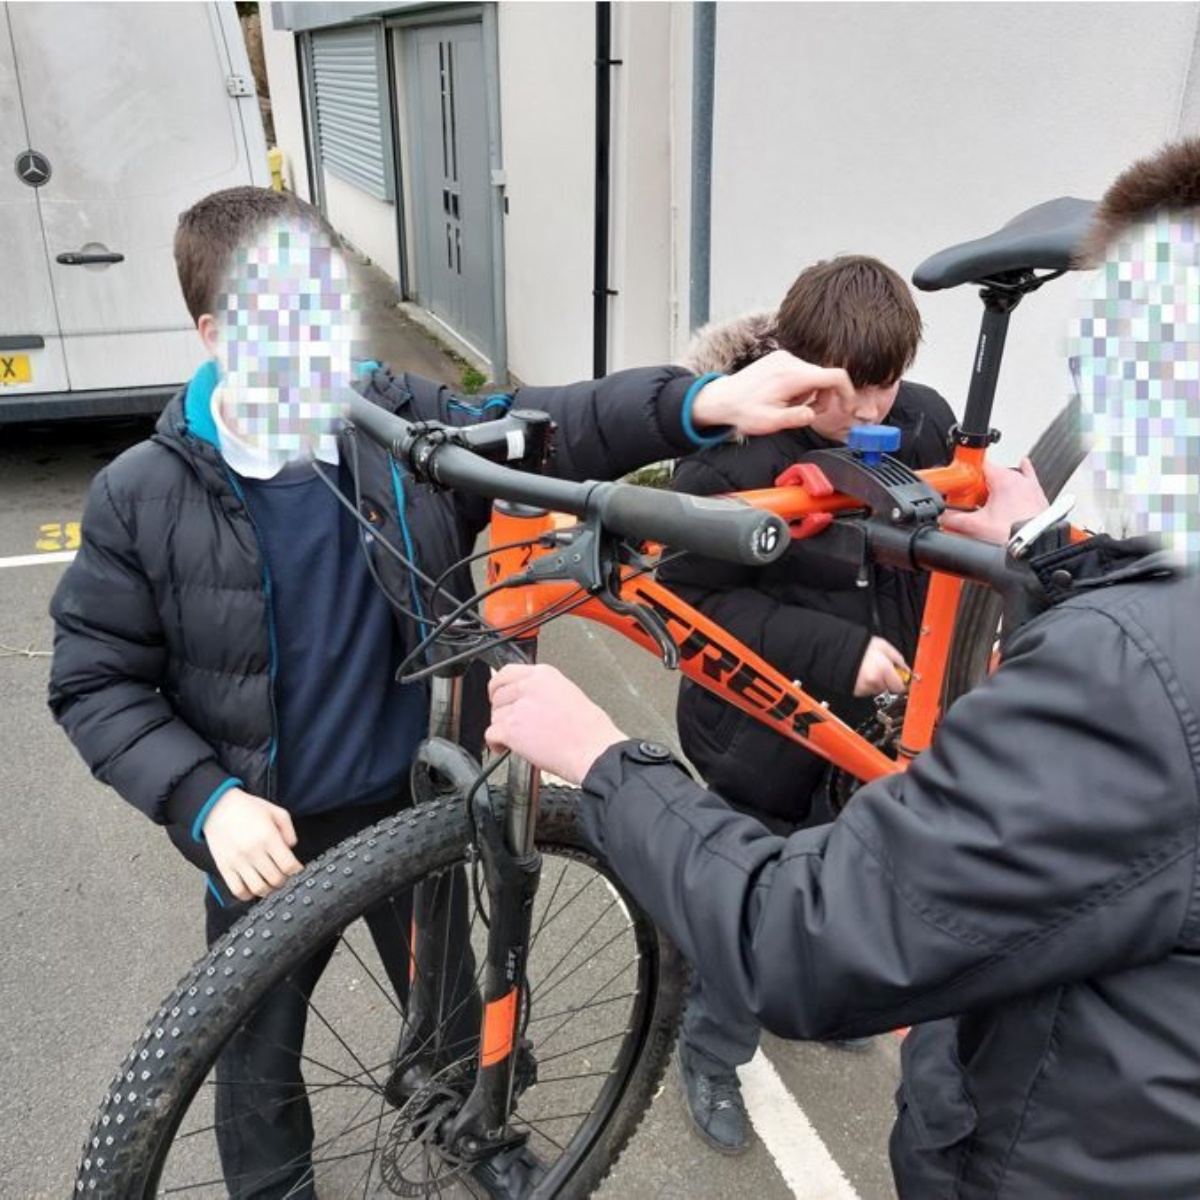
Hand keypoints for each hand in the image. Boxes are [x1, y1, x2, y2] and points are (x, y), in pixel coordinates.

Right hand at [202, 787, 303, 900]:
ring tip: (270, 882)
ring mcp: (238, 862)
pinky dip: (249, 894)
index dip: (296, 870)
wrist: (217, 807)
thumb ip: (289, 830)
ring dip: (269, 889)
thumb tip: (291, 848)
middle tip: (284, 875)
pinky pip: (238, 891)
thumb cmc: (247, 808)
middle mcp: (253, 851)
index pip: (288, 865)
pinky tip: (253, 886)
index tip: (297, 869)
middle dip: (284, 880)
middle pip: (276, 879)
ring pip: (259, 889)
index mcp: (268, 836)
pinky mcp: (225, 868)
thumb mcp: (275, 811)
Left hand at [486, 664, 627, 785]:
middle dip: (502, 710)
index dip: (498, 686)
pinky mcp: (511, 730)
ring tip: (516, 738)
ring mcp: (518, 708)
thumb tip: (527, 698)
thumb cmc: (590, 730)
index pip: (507, 672)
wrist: (593, 751)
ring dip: (501, 728)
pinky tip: (504, 747)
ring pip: (494, 716)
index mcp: (543, 675)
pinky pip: (490, 735)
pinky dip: (495, 744)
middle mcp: (528, 687)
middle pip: (498, 695)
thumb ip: (543, 691)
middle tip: (510, 721)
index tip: (497, 694)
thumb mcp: (568, 693)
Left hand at [690, 350, 853, 437]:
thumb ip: (797, 418)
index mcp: (793, 376)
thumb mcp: (771, 422)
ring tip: (789, 406)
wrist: (721, 398)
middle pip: (825, 376)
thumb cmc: (744, 411)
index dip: (848, 392)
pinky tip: (783, 397)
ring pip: (813, 375)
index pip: (835, 376)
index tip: (849, 406)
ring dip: (810, 393)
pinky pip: (801, 371)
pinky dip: (800, 385)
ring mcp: (784, 357)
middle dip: (824, 398)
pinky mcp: (779, 358)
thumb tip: (813, 415)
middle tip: (808, 414)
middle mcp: (790, 361)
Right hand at [854, 636, 909, 696]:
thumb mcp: (883, 645)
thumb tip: (906, 669)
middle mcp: (875, 681)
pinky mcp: (856, 692)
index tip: (900, 679)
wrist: (837, 651)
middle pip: (889, 689)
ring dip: (877, 683)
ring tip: (869, 670)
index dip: (901, 682)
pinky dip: (867, 685)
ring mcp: (865, 688)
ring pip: (878, 690)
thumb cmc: (859, 646)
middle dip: (888, 681)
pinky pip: (867, 691)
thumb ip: (898, 658)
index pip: (900, 687)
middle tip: (882, 670)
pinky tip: (862, 675)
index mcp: (884, 669)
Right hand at [940, 457, 1049, 544]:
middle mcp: (1021, 480)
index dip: (965, 476)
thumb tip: (943, 517)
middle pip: (992, 475)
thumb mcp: (975, 526)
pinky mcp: (1039, 501)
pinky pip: (1025, 488)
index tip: (958, 486)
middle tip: (969, 503)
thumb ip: (953, 519)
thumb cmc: (1016, 534)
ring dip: (995, 491)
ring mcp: (1032, 489)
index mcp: (1005, 479)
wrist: (1037, 548)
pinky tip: (1011, 495)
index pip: (979, 465)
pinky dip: (1015, 491)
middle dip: (978, 487)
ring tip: (986, 507)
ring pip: (1009, 481)